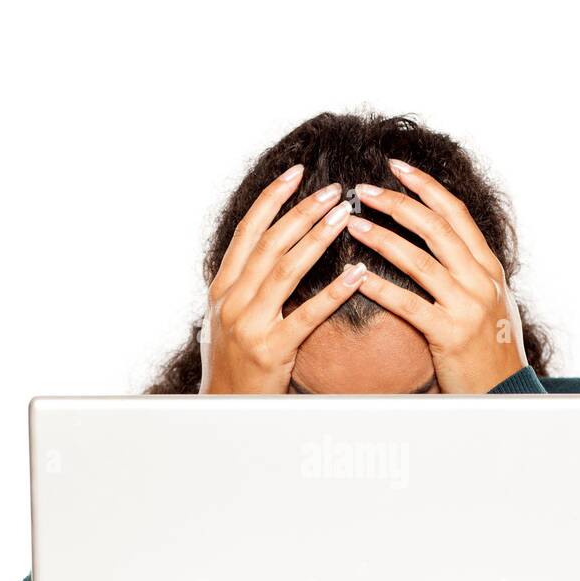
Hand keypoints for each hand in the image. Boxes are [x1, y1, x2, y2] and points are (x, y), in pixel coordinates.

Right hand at [200, 165, 367, 393]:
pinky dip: (333, 292)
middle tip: (334, 190)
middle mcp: (232, 300)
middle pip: (270, 244)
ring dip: (317, 239)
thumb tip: (272, 246)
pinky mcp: (271, 350)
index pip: (247, 232)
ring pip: (286, 271)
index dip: (272, 199)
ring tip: (344, 216)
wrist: (225, 406)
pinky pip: (307, 316)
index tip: (296, 174)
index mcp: (223, 287)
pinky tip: (356, 274)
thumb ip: (247, 283)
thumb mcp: (231, 315)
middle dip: (302, 212)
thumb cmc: (235, 360)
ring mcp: (250, 325)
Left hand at [347, 159, 526, 393]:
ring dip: (382, 238)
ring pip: (421, 261)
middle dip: (399, 203)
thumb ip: (468, 273)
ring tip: (352, 223)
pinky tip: (354, 277)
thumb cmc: (490, 350)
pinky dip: (379, 287)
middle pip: (436, 228)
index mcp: (488, 268)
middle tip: (365, 188)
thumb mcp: (489, 303)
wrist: (505, 393)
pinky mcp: (450, 335)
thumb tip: (442, 245)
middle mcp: (481, 281)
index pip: (456, 214)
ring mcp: (467, 307)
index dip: (426, 187)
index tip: (397, 167)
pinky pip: (409, 304)